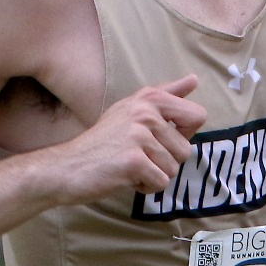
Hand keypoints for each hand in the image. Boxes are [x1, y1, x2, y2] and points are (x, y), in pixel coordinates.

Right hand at [51, 77, 206, 203]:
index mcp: (149, 98)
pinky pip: (161, 183)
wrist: (67, 166)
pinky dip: (145, 187)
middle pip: (186, 149)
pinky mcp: (133, 161)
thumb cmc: (103, 142)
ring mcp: (139, 136)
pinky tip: (126, 177)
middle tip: (139, 155)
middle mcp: (145, 112)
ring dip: (154, 175)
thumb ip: (165, 94)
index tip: (159, 137)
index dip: (183, 134)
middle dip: (166, 160)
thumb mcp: (132, 109)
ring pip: (174, 168)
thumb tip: (194, 79)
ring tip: (130, 166)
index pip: (197, 115)